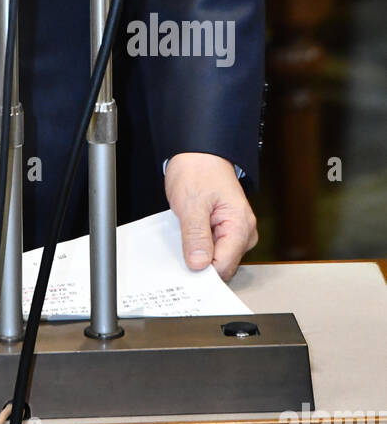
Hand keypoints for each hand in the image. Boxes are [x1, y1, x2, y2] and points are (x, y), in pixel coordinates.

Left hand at [165, 152, 257, 280]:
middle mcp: (244, 233)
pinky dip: (199, 245)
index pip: (224, 266)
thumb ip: (196, 235)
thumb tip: (199, 265)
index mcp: (241, 226)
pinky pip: (214, 248)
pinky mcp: (226, 230)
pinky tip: (188, 235)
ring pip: (217, 259)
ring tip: (184, 234)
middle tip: (180, 250)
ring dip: (198, 253)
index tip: (184, 269)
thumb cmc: (198, 170)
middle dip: (200, 262)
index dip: (203, 270)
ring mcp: (237, 232)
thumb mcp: (191, 203)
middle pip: (222, 266)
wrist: (200, 152)